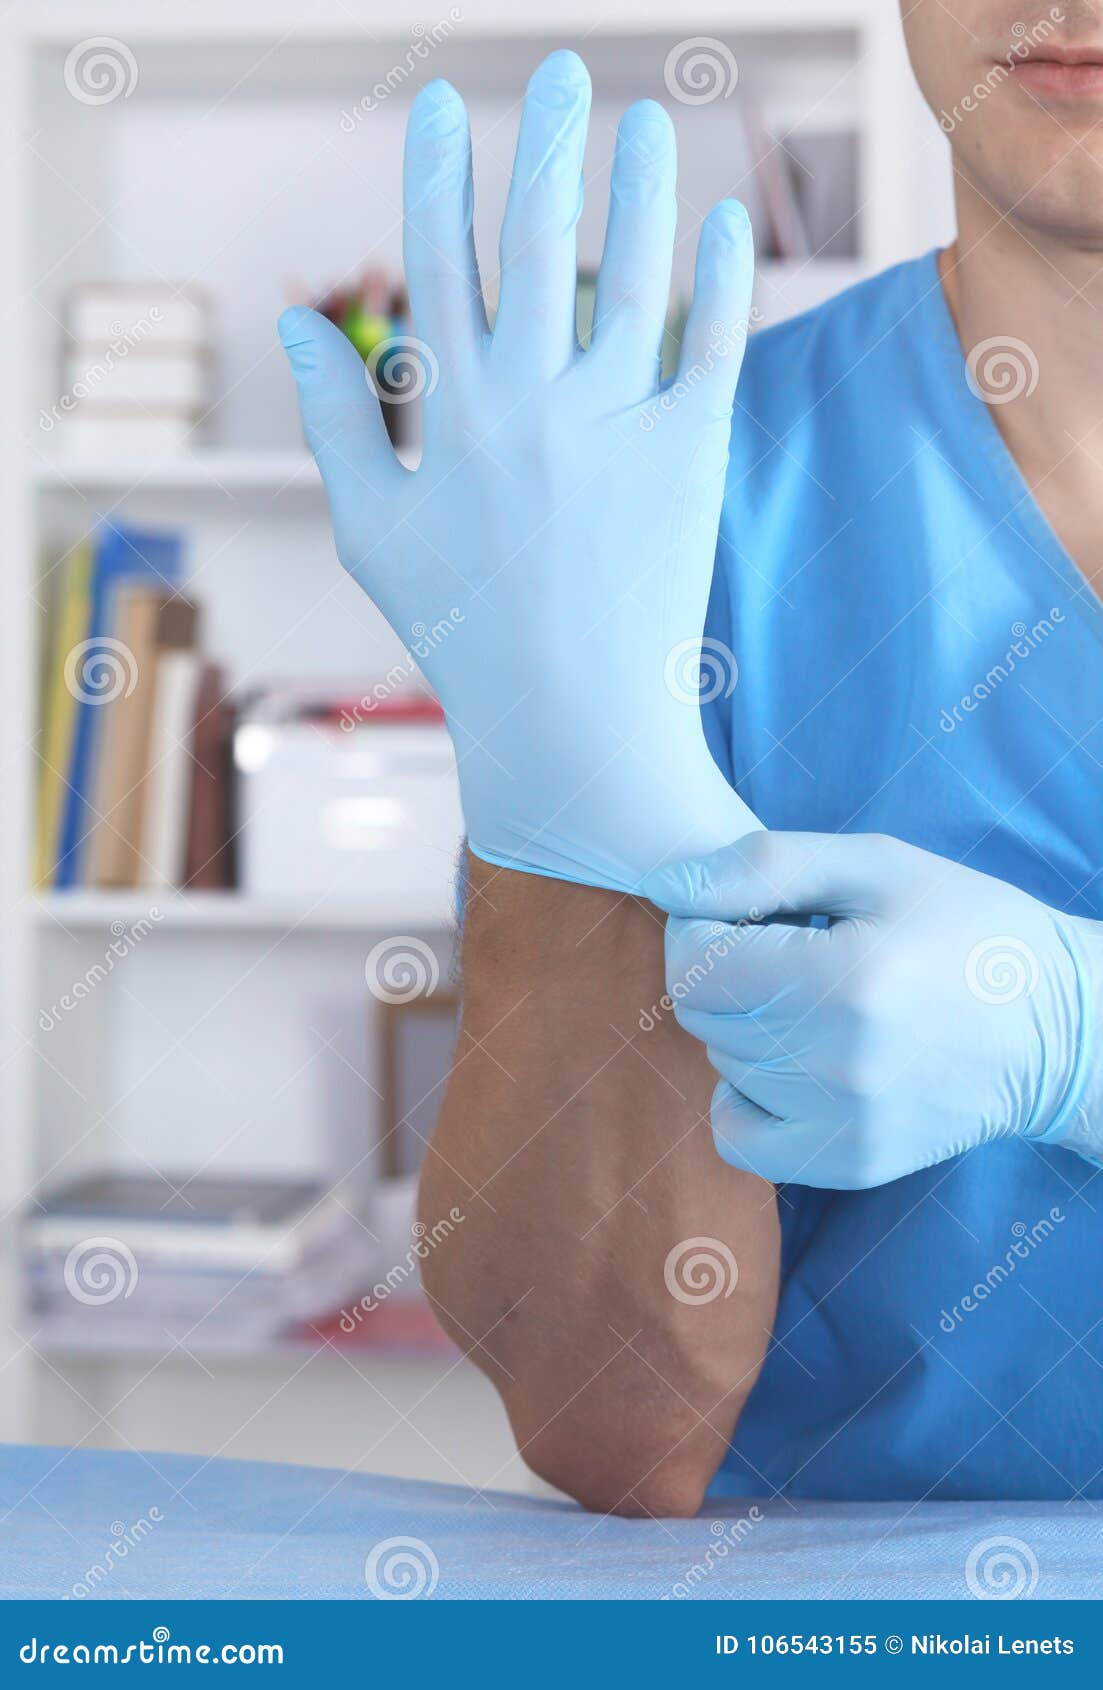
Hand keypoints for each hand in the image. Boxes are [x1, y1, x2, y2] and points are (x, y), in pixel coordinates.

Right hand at [279, 51, 756, 894]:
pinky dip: (717, 273)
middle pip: (540, 238)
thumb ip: (336, 420)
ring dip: (641, 182)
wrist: (577, 723)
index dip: (436, 171)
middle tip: (563, 72)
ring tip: (647, 119)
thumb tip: (294, 322)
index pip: (437, 258)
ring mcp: (619, 421)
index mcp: (452, 412)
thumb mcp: (375, 531)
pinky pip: (713, 340)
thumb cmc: (464, 632)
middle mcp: (534, 399)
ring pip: (633, 269)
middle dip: (547, 141)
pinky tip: (720, 218)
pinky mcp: (692, 452)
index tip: (439, 102)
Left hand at [644, 831, 1102, 1188]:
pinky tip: (794, 1063)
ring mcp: (844, 1124)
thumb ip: (763, 867)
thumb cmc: (966, 930)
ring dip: (747, 1027)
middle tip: (791, 953)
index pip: (694, 964)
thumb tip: (666, 888)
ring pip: (722, 1064)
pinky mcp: (850, 1163)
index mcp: (845, 978)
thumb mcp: (876, 867)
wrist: (1057, 1029)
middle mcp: (838, 1062)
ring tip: (816, 1001)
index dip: (700, 927)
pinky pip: (739, 1137)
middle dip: (726, 972)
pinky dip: (747, 1098)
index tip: (747, 915)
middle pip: (702, 1015)